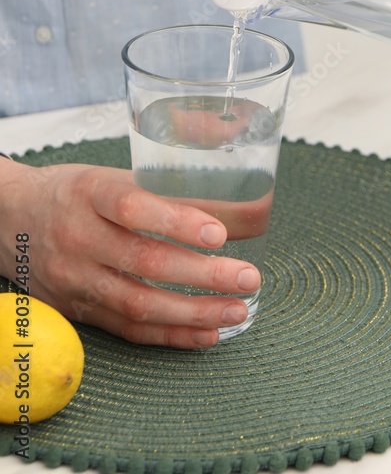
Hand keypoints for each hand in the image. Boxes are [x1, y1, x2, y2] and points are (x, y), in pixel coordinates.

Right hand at [0, 159, 259, 347]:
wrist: (10, 219)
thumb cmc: (77, 193)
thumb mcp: (113, 176)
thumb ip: (166, 191)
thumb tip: (243, 209)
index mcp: (90, 193)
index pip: (132, 207)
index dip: (177, 222)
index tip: (219, 234)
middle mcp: (78, 237)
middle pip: (143, 262)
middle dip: (202, 275)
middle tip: (247, 278)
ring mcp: (74, 278)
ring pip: (137, 303)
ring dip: (194, 313)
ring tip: (236, 311)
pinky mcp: (76, 310)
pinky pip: (127, 329)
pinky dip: (170, 335)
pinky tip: (206, 333)